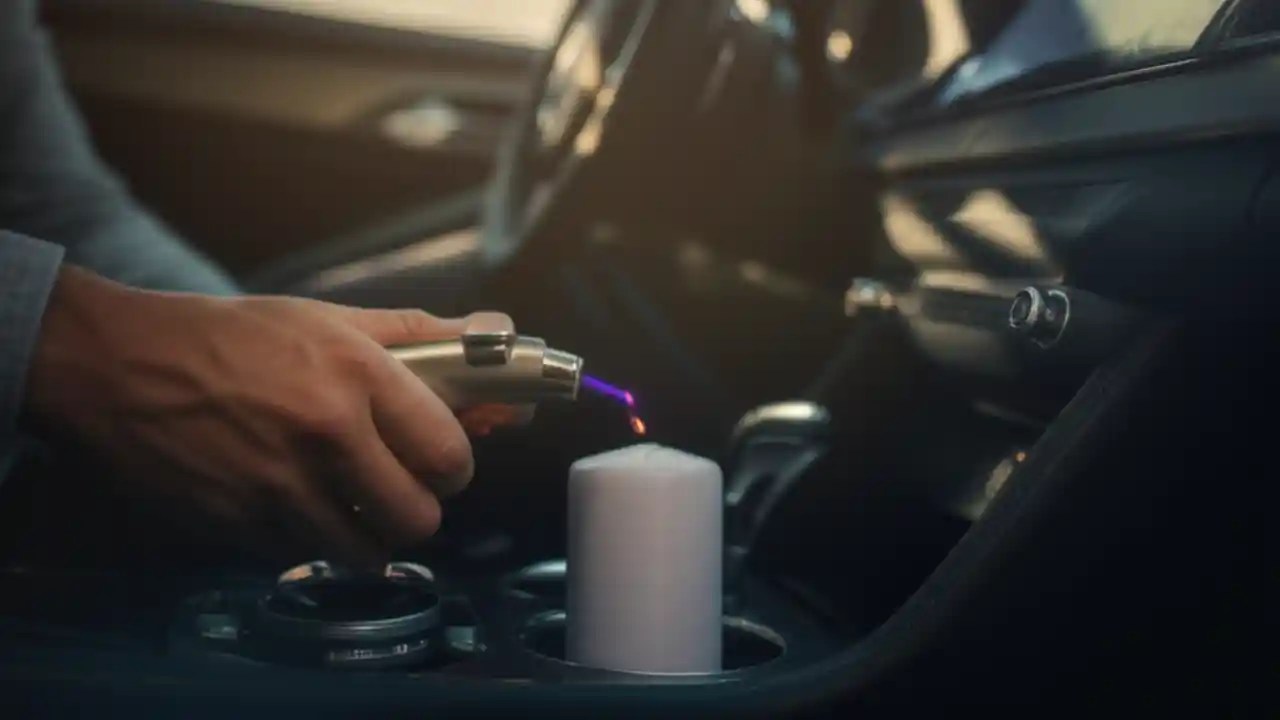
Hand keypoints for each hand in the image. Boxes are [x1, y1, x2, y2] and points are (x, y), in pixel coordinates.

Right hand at [24, 266, 514, 565]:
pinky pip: (306, 556)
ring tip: (350, 499)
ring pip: (368, 551)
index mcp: (357, 375)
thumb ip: (419, 338)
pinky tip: (296, 505)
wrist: (121, 365)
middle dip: (419, 508)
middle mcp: (325, 434)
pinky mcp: (239, 524)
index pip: (449, 453)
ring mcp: (280, 486)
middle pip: (418, 517)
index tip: (443, 463)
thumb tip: (497, 341)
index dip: (455, 466)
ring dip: (370, 533)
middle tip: (400, 487)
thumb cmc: (231, 337)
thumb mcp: (329, 319)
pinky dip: (311, 541)